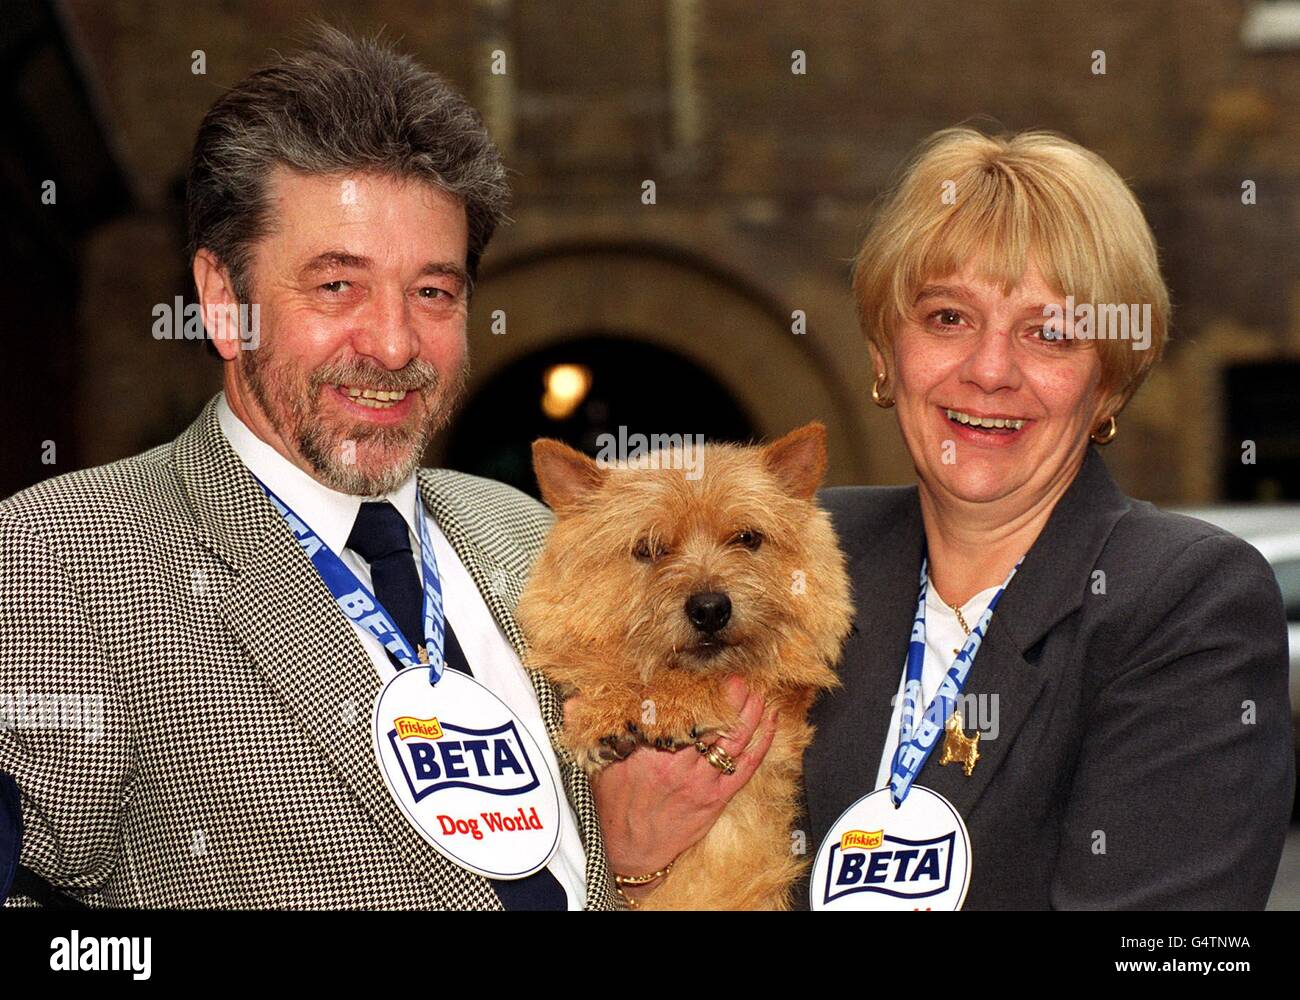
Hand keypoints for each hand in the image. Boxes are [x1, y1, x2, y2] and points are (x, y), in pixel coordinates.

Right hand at [570, 675, 778, 903]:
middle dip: (732, 696)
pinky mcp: (716, 799)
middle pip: (714, 723)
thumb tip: (574, 701)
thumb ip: (585, 729)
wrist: (626, 854)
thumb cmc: (612, 807)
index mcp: (649, 755)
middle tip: (743, 675)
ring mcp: (701, 784)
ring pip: (735, 740)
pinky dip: (762, 741)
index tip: (703, 671)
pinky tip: (770, 721)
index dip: (694, 689)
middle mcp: (679, 767)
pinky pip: (747, 766)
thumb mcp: (595, 766)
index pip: (678, 713)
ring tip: (760, 690)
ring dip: (752, 713)